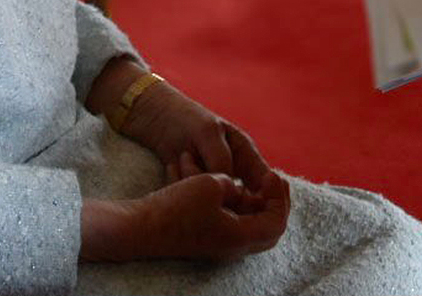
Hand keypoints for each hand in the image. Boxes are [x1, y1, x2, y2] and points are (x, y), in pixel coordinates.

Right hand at [80, 171, 289, 262]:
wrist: (141, 226)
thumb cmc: (176, 206)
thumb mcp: (213, 183)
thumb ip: (236, 185)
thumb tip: (241, 191)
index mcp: (240, 237)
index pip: (276, 222)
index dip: (280, 197)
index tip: (273, 175)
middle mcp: (234, 247)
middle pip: (270, 229)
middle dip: (275, 203)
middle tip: (273, 181)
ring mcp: (221, 246)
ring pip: (253, 227)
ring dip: (257, 204)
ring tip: (255, 182)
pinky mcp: (208, 240)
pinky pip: (236, 225)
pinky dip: (241, 207)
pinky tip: (233, 188)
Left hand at [123, 80, 273, 189]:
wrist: (152, 115)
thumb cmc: (185, 117)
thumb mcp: (208, 132)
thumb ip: (222, 161)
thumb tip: (230, 193)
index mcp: (245, 154)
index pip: (265, 184)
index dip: (261, 197)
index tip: (236, 195)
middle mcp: (232, 171)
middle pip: (240, 200)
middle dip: (219, 191)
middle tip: (198, 172)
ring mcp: (212, 182)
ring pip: (212, 202)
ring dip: (193, 182)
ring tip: (182, 156)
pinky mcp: (192, 191)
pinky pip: (191, 201)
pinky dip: (179, 185)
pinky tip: (171, 164)